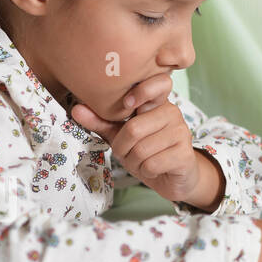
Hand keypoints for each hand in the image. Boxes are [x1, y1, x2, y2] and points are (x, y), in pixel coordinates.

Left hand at [71, 73, 220, 209]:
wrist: (173, 177)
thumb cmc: (147, 152)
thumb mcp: (121, 135)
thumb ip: (101, 122)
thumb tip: (76, 109)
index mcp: (157, 104)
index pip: (160, 84)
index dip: (142, 91)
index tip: (127, 104)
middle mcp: (173, 113)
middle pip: (133, 129)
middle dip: (123, 148)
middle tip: (129, 152)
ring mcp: (181, 133)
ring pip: (141, 150)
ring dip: (134, 163)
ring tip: (142, 161)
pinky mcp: (185, 154)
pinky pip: (152, 164)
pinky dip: (145, 172)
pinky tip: (153, 169)